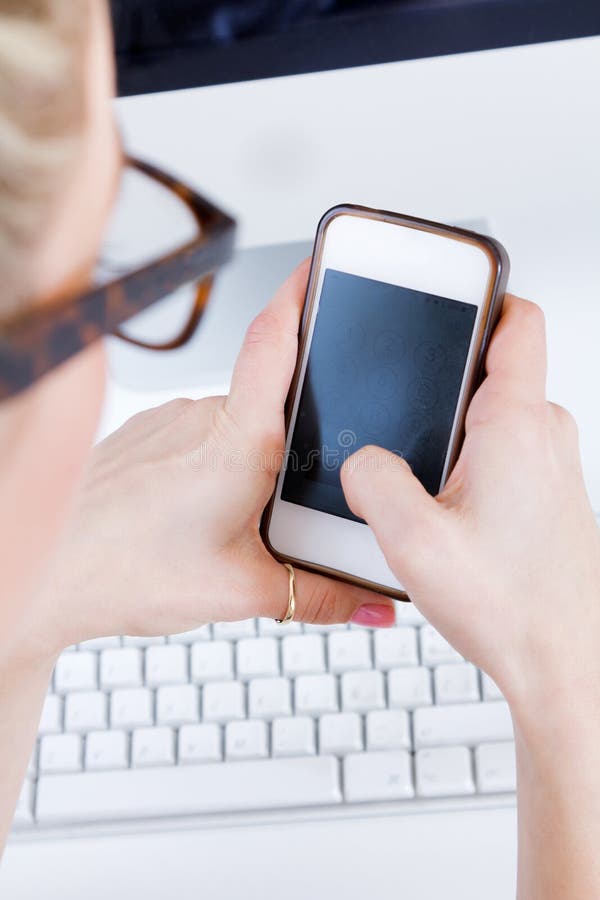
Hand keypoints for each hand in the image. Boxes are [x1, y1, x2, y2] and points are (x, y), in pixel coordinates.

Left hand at [37, 261, 393, 651]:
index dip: (303, 294)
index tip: (324, 264)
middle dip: (292, 443)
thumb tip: (373, 603)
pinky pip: (194, 435)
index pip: (276, 341)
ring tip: (231, 523)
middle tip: (285, 505)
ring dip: (246, 462)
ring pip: (232, 425)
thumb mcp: (243, 592)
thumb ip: (321, 596)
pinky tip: (195, 512)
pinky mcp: (143, 433)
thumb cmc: (126, 573)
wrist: (44, 576)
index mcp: (238, 441)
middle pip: (270, 404)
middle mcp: (199, 415)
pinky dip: (208, 465)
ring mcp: (166, 420)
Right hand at [342, 295, 599, 708]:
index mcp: (517, 427)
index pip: (518, 322)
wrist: (565, 665)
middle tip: (403, 408)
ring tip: (420, 475)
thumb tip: (362, 461)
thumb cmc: (512, 609)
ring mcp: (552, 466)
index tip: (446, 292)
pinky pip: (506, 453)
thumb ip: (374, 482)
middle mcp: (545, 436)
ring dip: (455, 431)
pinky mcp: (548, 494)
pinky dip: (471, 463)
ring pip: (496, 416)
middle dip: (445, 379)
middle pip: (495, 369)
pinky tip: (444, 508)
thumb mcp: (413, 542)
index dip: (483, 294)